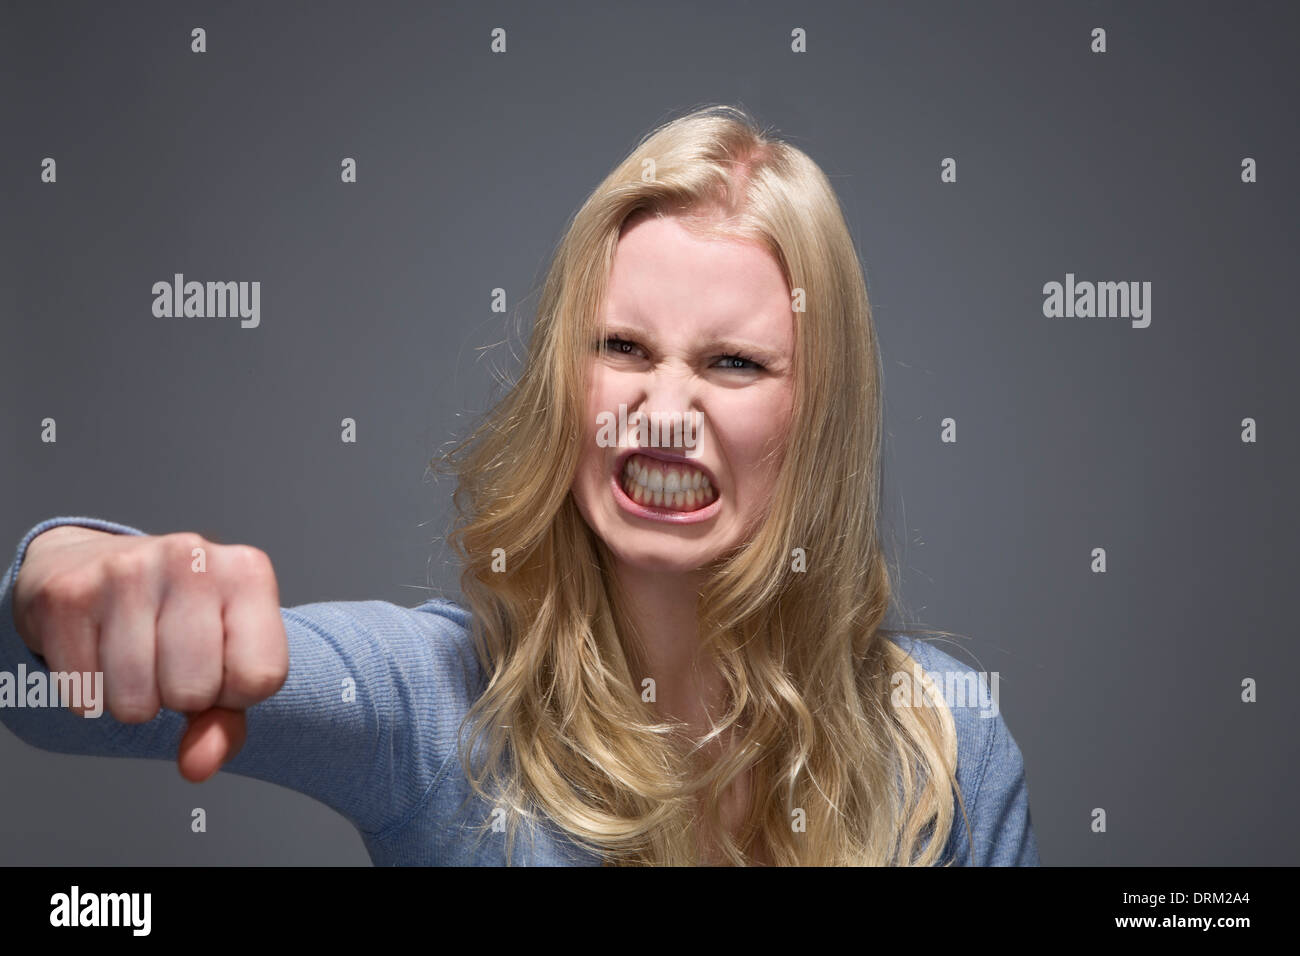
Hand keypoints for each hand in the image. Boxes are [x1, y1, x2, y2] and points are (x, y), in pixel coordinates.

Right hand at [12, 526, 288, 781]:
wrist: (88, 565)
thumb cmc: (171, 622)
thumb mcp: (221, 662)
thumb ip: (225, 722)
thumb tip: (197, 766)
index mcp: (247, 571)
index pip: (260, 678)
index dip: (233, 694)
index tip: (217, 666)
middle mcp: (192, 558)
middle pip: (193, 693)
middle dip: (177, 696)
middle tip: (165, 660)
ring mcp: (127, 569)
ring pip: (136, 701)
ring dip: (131, 699)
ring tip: (132, 656)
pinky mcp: (68, 594)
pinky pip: (85, 694)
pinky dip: (89, 691)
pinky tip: (96, 650)